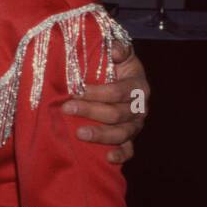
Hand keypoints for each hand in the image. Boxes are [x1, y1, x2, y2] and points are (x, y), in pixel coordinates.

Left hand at [62, 40, 149, 164]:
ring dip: (100, 135)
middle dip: (90, 111)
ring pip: (122, 134)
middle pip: (117, 114)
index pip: (119, 92)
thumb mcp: (116, 53)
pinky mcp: (130, 139)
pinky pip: (129, 151)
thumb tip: (114, 49)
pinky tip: (107, 157)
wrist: (117, 78)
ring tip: (79, 134)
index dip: (98, 93)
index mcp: (137, 86)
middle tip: (67, 108)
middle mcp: (140, 107)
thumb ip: (117, 48)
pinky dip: (120, 155)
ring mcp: (135, 125)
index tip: (76, 90)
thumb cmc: (112, 65)